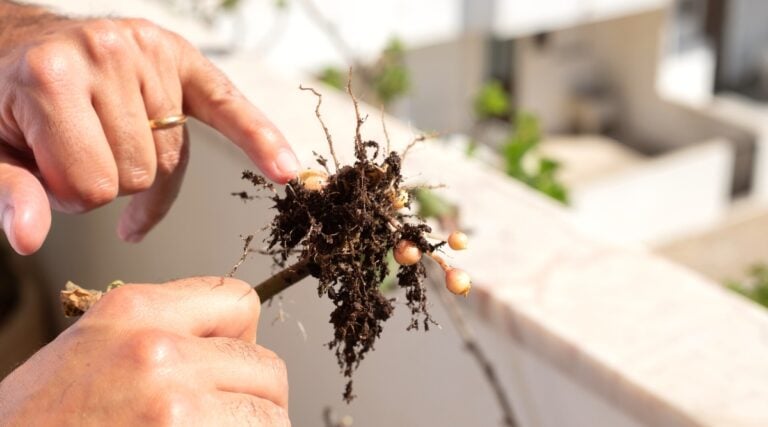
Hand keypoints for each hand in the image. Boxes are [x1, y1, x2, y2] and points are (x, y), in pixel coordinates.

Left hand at [0, 10, 298, 254]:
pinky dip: (260, 140)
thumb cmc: (4, 101)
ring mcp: (147, 51)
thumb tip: (29, 236)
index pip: (92, 187)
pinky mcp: (179, 55)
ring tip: (108, 143)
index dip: (70, 196)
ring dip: (143, 168)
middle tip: (77, 155)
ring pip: (172, 158)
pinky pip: (230, 108)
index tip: (49, 174)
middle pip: (138, 172)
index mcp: (50, 77)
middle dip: (107, 181)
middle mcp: (105, 53)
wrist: (16, 43)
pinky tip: (284, 169)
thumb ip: (9, 191)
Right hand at [0, 277, 288, 425]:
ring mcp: (174, 403)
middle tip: (222, 419)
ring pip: (272, 413)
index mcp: (132, 309)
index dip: (241, 342)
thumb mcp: (92, 349)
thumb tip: (228, 349)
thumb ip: (160, 336)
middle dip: (253, 397)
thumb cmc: (36, 422)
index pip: (238, 302)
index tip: (226, 370)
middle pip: (265, 364)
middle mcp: (156, 348)